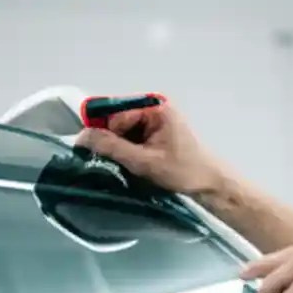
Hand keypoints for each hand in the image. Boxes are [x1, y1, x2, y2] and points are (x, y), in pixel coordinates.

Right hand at [74, 99, 225, 195]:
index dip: (105, 134)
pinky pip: (131, 138)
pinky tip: (135, 164)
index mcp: (155, 107)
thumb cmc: (183, 172)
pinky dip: (129, 151)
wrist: (211, 185)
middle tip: (121, 163)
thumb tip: (82, 137)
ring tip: (130, 165)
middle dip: (114, 142)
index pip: (114, 114)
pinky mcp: (156, 133)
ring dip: (121, 149)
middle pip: (117, 121)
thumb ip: (112, 147)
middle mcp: (154, 108)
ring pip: (122, 132)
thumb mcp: (144, 161)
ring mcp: (156, 120)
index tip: (103, 154)